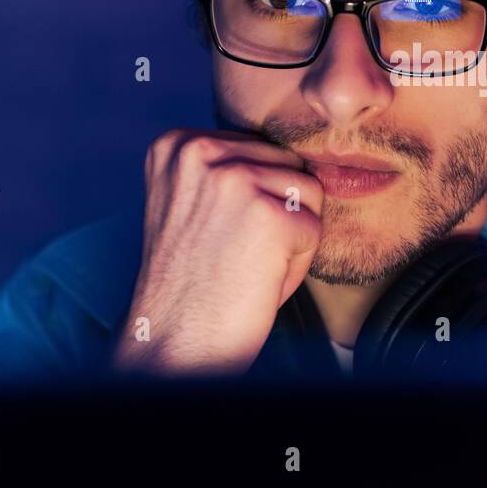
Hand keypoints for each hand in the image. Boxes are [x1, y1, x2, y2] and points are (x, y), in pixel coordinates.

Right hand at [111, 128, 322, 375]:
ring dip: (290, 237)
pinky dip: (296, 264)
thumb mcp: (192, 201)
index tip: (216, 233)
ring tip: (244, 264)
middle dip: (277, 213)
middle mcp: (201, 151)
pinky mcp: (270, 216)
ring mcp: (236, 180)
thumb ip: (227, 164)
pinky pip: (314, 230)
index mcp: (177, 143)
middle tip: (233, 253)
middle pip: (288, 165)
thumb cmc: (190, 281)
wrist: (171, 344)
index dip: (254, 199)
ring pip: (309, 194)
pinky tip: (256, 280)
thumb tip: (292, 144)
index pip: (260, 148)